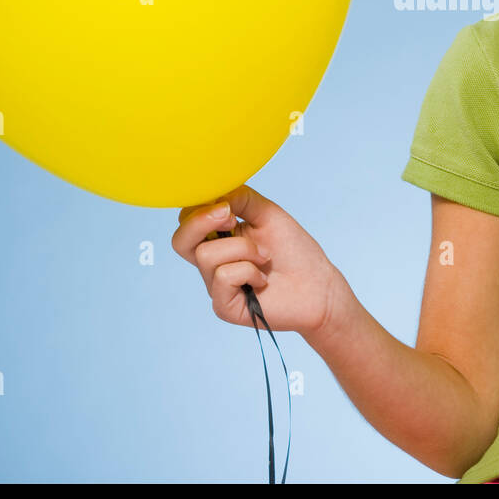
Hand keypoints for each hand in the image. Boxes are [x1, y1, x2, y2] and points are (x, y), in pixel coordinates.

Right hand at [173, 184, 343, 341]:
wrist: (319, 286)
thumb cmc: (295, 251)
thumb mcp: (267, 214)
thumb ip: (240, 198)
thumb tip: (216, 192)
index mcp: (219, 238)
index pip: (187, 220)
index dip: (199, 207)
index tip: (228, 205)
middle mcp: (212, 262)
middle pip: (179, 241)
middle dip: (201, 222)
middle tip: (232, 217)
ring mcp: (216, 285)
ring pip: (206, 255)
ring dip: (243, 249)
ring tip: (265, 257)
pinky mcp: (224, 306)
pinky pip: (223, 277)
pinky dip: (249, 271)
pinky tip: (263, 279)